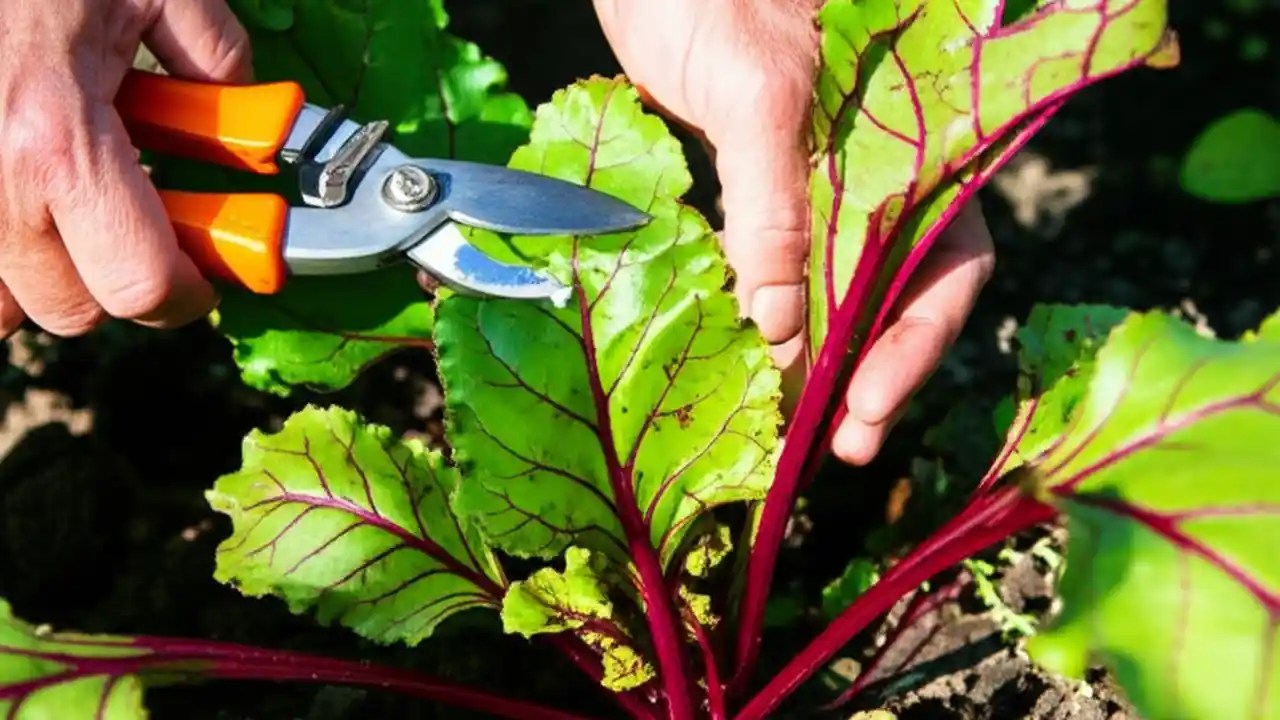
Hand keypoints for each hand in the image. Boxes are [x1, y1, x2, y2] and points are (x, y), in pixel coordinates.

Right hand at [0, 0, 251, 339]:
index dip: (188, 293)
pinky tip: (32, 199)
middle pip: (71, 309)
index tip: (207, 279)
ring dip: (50, 275)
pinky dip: (5, 253)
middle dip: (123, 284)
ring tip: (78, 215)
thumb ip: (212, 55)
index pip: (138, 284)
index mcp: (55, 144)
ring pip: (4, 303)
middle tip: (148, 239)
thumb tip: (253, 116)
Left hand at [593, 0, 994, 465]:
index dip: (919, 339)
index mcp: (915, 138)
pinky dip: (770, 317)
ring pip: (839, 288)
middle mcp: (879, 169)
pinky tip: (752, 359)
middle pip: (898, 289)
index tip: (867, 405)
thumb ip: (775, 202)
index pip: (951, 256)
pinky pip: (778, 265)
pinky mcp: (758, 185)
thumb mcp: (756, 88)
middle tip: (837, 447)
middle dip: (872, 372)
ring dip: (821, 358)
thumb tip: (783, 327)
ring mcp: (818, 180)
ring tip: (795, 428)